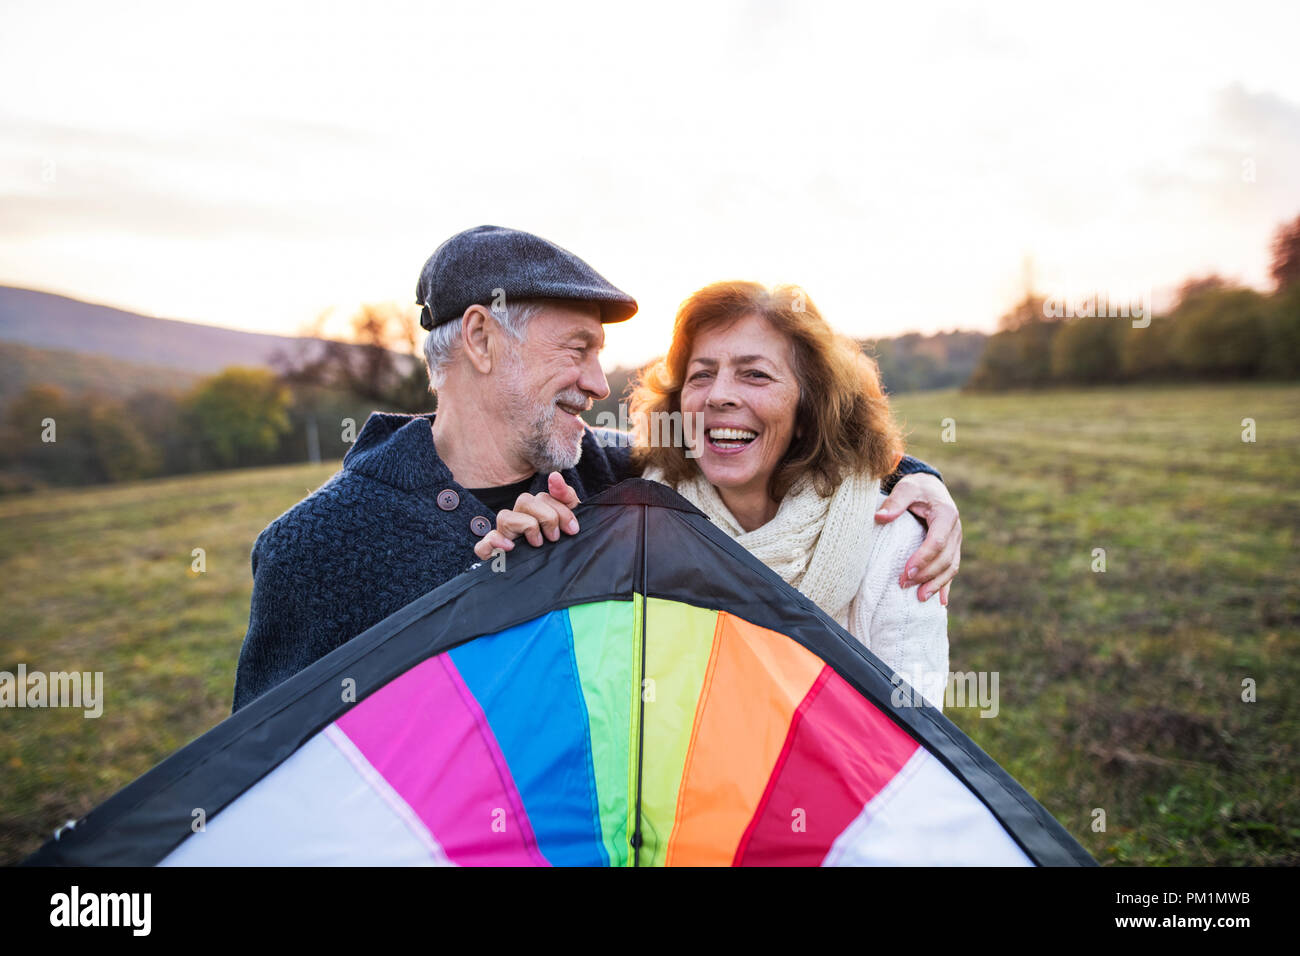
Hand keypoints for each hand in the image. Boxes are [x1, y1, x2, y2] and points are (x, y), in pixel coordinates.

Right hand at [473, 472, 582, 559]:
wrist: (550, 582)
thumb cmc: (559, 548)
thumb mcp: (568, 522)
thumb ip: (566, 498)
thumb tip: (554, 476)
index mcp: (536, 512)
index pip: (543, 497)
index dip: (560, 509)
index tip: (573, 528)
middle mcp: (518, 520)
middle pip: (524, 500)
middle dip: (546, 516)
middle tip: (556, 536)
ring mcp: (504, 536)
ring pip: (504, 516)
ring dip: (526, 526)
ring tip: (539, 543)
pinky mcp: (493, 555)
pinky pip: (482, 545)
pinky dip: (493, 543)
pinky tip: (511, 547)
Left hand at [874, 473, 960, 605]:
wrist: (930, 486)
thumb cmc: (916, 487)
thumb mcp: (906, 487)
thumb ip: (895, 501)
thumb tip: (880, 517)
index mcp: (946, 515)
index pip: (937, 542)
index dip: (923, 559)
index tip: (906, 571)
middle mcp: (955, 530)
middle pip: (944, 559)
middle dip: (925, 574)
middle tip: (903, 585)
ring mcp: (956, 541)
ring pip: (950, 567)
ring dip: (936, 584)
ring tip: (919, 598)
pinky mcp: (952, 549)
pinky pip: (951, 569)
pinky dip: (946, 586)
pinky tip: (941, 603)